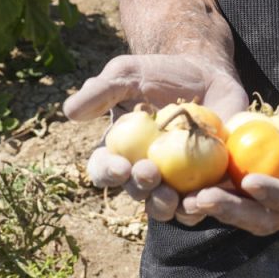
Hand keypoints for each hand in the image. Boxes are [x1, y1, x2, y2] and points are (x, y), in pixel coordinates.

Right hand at [66, 54, 246, 224]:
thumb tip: (70, 111)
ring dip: (167, 206)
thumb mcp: (127, 73)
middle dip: (141, 187)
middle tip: (150, 173)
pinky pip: (203, 202)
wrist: (203, 71)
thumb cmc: (158, 73)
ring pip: (166, 206)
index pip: (103, 169)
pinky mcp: (206, 181)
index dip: (108, 172)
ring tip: (176, 197)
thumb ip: (101, 90)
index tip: (120, 166)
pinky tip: (208, 196)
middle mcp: (143, 172)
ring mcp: (175, 180)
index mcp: (118, 152)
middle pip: (135, 192)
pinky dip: (204, 204)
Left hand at [185, 86, 278, 235]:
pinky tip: (187, 176)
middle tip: (202, 197)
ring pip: (245, 208)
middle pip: (266, 217)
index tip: (250, 182)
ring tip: (185, 196)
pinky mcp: (264, 175)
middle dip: (234, 211)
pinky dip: (213, 183)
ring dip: (215, 204)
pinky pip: (236, 185)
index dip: (277, 196)